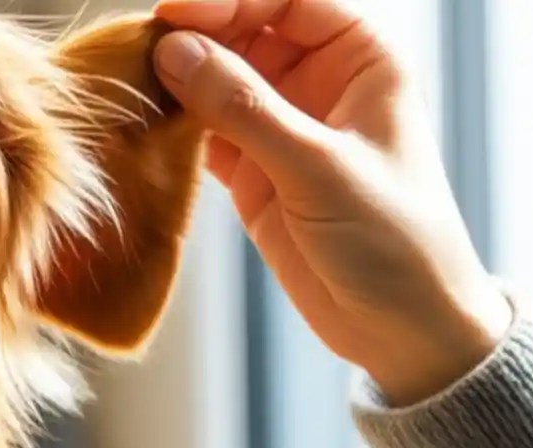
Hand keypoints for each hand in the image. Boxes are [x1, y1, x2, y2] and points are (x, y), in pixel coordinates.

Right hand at [151, 0, 510, 404]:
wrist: (401, 329)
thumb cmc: (394, 240)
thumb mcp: (319, 168)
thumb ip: (245, 109)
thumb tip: (175, 52)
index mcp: (361, 59)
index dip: (230, 0)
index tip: (174, 15)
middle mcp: (319, 83)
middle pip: (244, 32)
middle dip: (194, 37)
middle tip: (140, 53)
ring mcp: (281, 127)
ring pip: (216, 81)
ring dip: (176, 82)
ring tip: (130, 86)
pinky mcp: (253, 172)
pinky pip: (203, 133)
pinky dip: (172, 129)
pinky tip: (141, 127)